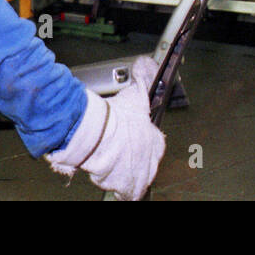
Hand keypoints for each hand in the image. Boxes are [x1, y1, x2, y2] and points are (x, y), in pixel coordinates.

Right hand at [47, 61, 165, 200]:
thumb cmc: (117, 116)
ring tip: (109, 162)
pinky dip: (112, 183)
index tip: (132, 140)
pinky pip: (122, 190)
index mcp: (155, 142)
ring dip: (121, 172)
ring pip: (132, 178)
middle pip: (145, 166)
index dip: (144, 142)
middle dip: (133, 161)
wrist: (99, 134)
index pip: (155, 146)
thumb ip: (143, 78)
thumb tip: (146, 64)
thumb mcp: (134, 93)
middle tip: (119, 154)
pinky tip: (104, 173)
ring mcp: (138, 176)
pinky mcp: (124, 187)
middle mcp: (150, 161)